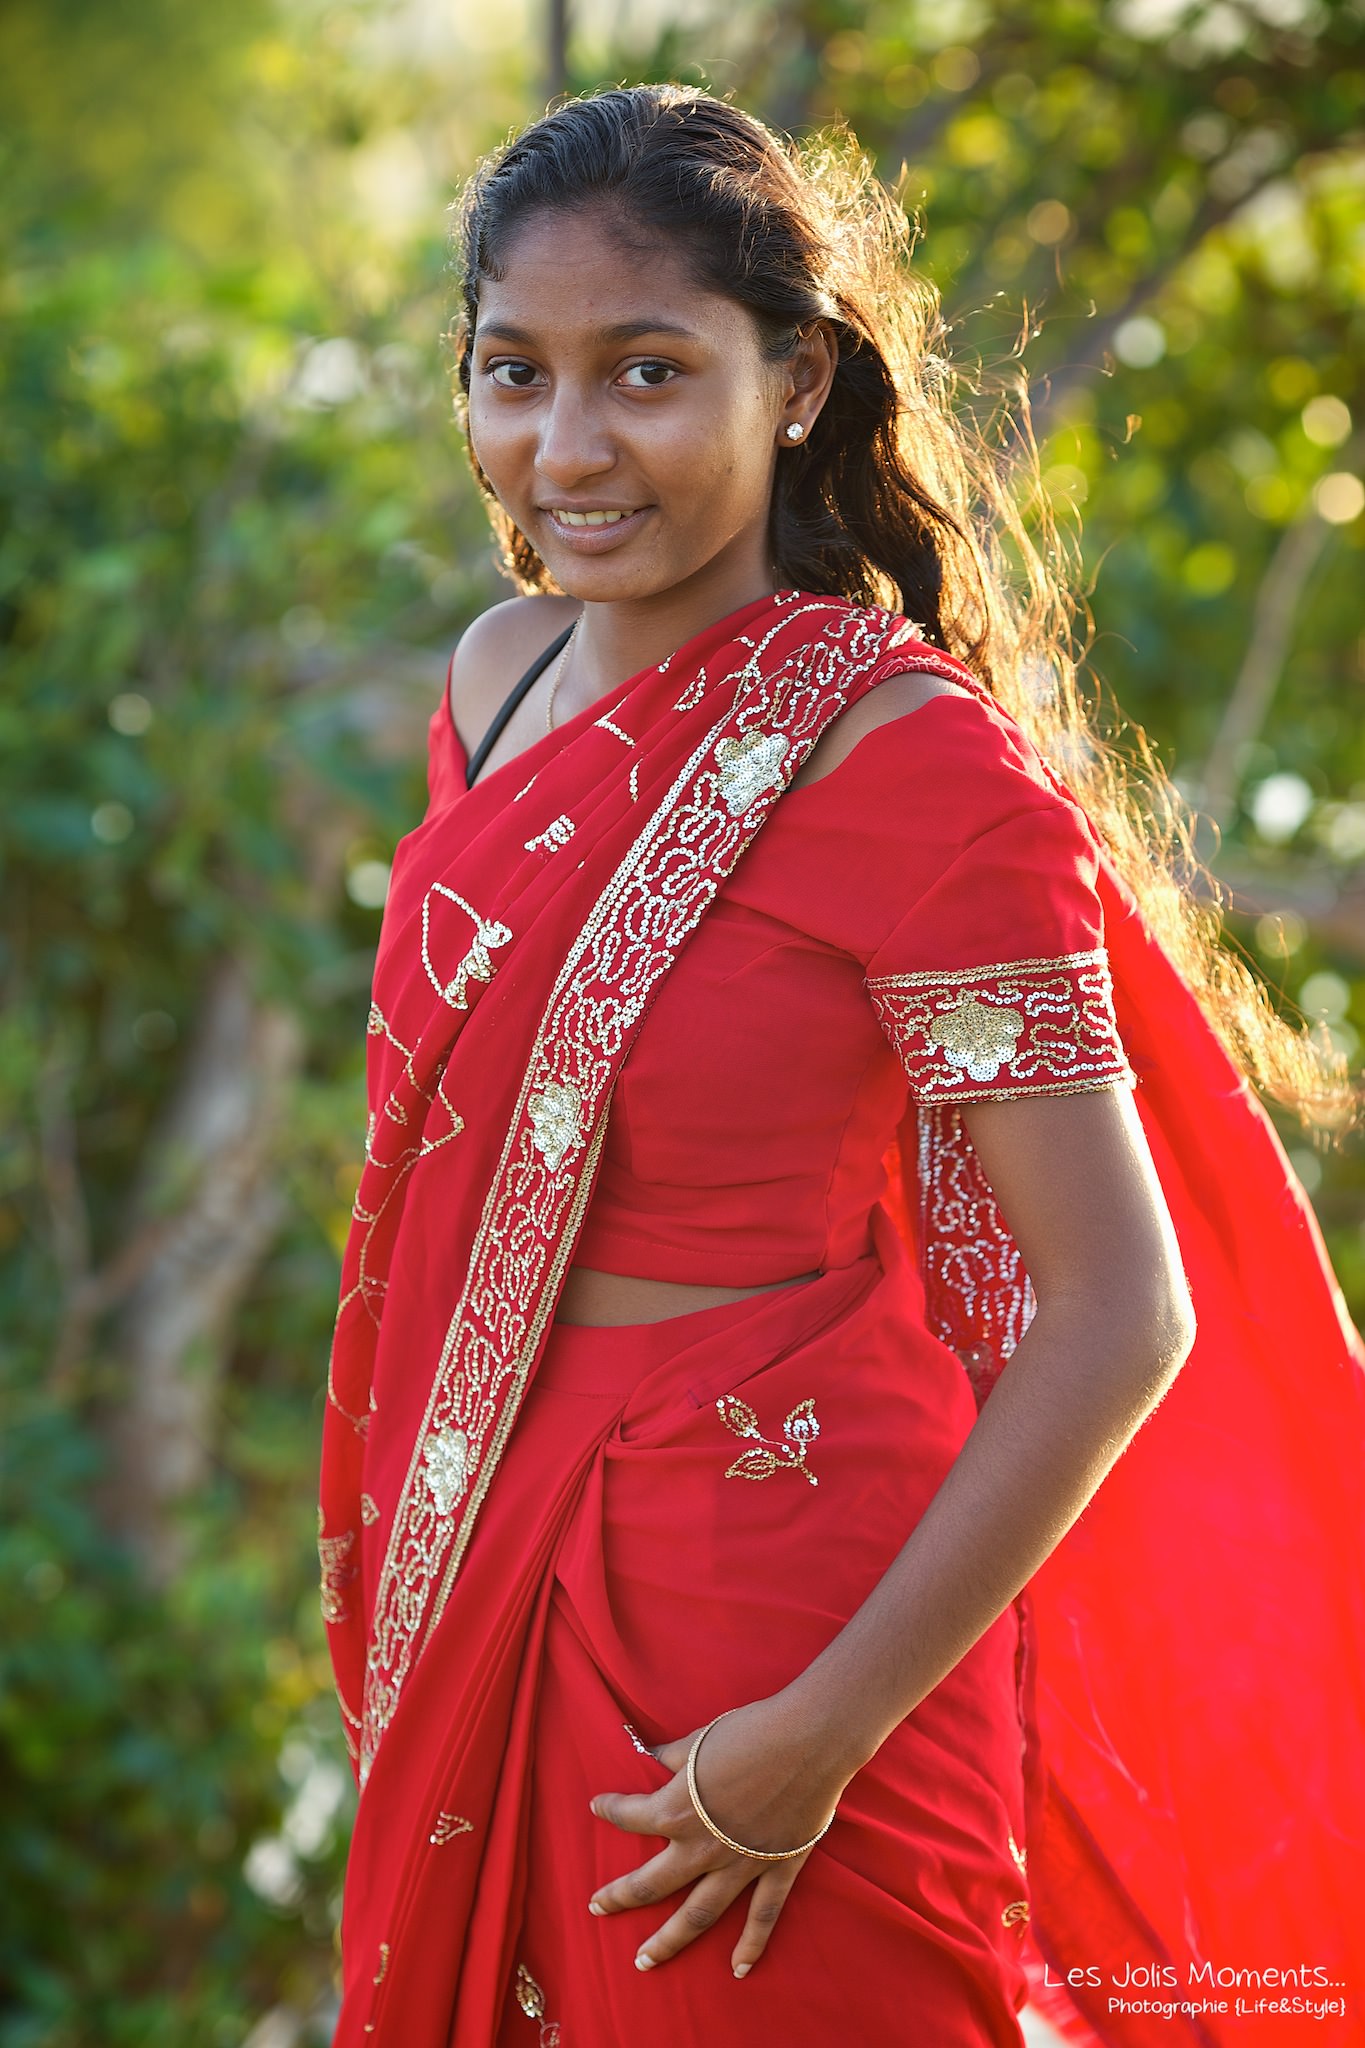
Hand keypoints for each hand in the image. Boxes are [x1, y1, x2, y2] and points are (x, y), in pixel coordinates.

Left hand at [587, 1692, 848, 1978]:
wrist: (808, 1742)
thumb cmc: (749, 1732)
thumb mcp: (699, 1740)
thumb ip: (673, 1756)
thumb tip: (651, 1756)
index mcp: (675, 1811)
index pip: (629, 1816)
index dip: (609, 1809)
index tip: (596, 1806)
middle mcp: (700, 1848)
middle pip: (650, 1884)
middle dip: (620, 1897)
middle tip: (597, 1908)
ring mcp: (740, 1866)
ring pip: (697, 1915)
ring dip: (668, 1940)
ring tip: (644, 1961)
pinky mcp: (777, 1869)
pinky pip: (762, 1916)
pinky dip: (751, 1945)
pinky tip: (737, 1969)